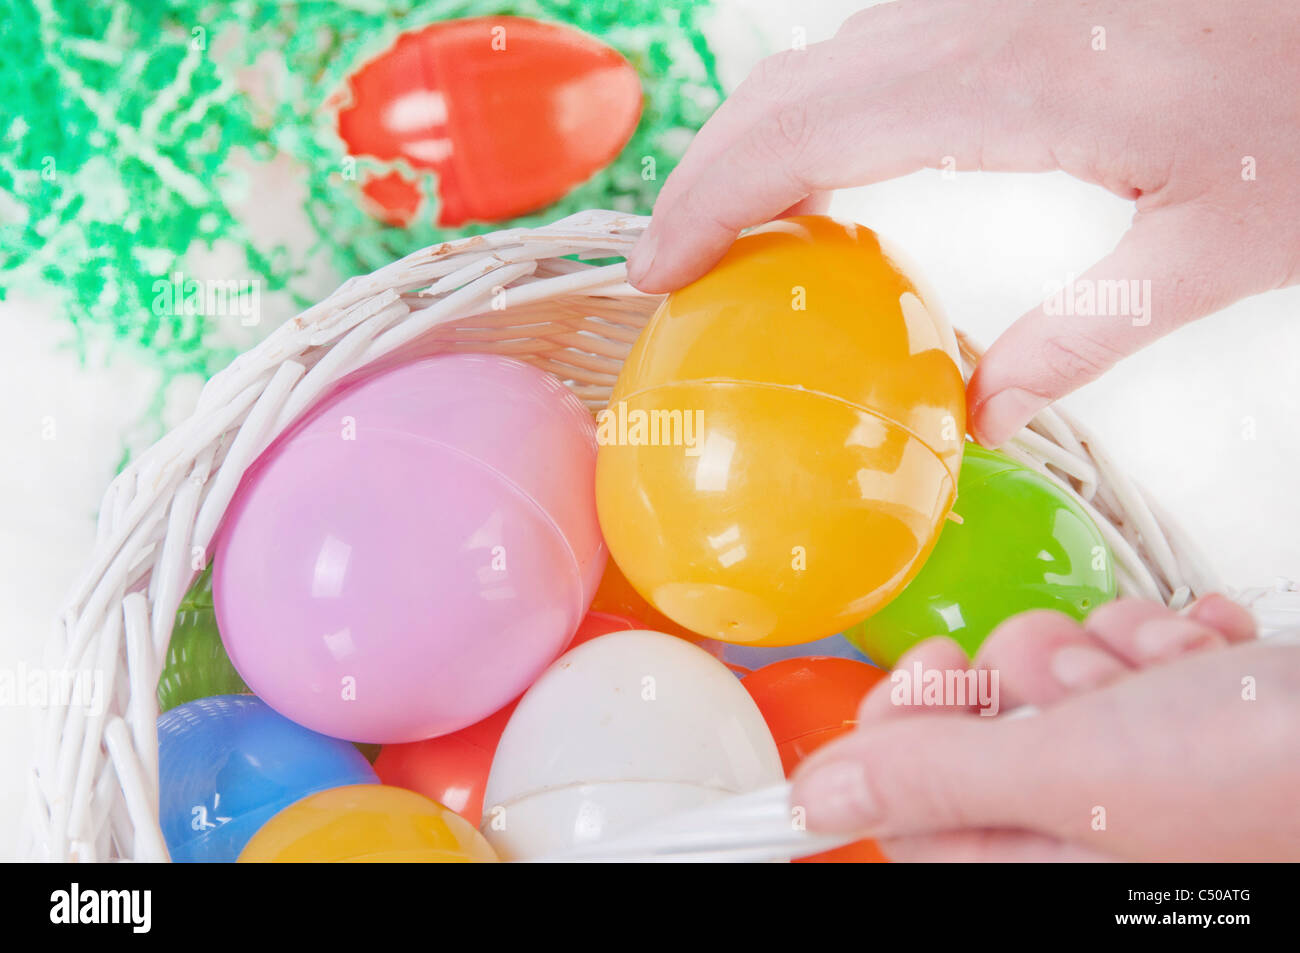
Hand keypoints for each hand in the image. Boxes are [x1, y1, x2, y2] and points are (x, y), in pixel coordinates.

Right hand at [627, 0, 1299, 445]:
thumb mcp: (1218, 245)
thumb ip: (1083, 334)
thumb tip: (987, 416)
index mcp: (1014, 82)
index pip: (803, 133)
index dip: (711, 199)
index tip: (658, 271)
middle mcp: (979, 16)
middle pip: (784, 87)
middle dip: (701, 174)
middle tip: (662, 266)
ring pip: (818, 58)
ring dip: (749, 140)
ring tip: (721, 231)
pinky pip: (868, 48)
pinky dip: (810, 112)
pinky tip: (817, 172)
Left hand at [790, 595, 1299, 860]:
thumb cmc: (1268, 775)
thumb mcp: (1072, 778)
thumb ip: (932, 779)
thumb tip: (814, 804)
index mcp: (1033, 859)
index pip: (904, 798)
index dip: (904, 723)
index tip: (933, 668)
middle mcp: (1078, 818)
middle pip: (977, 717)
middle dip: (1031, 673)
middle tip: (1090, 687)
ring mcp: (1135, 760)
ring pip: (1050, 665)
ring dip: (1108, 650)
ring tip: (1171, 679)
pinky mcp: (1183, 708)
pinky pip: (1126, 645)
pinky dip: (1167, 638)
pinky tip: (1213, 660)